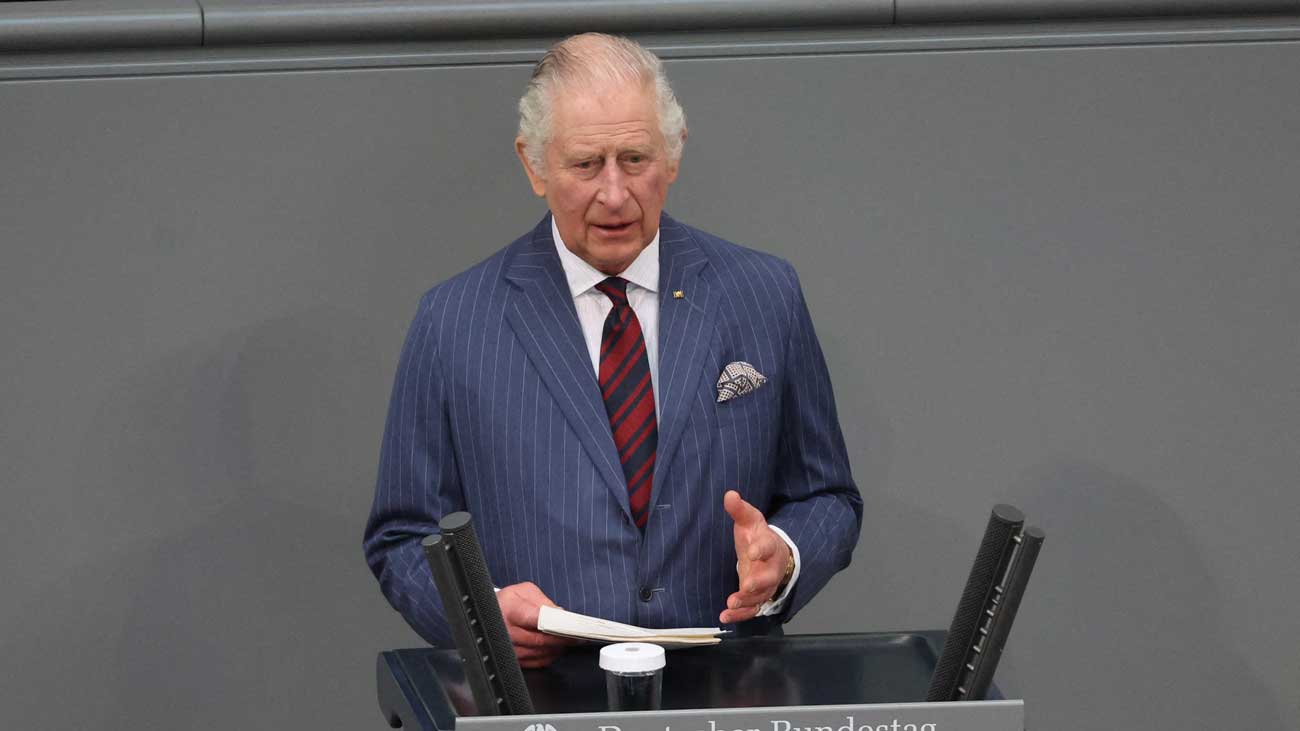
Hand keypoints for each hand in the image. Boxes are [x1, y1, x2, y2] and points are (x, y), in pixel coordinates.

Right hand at [496, 581, 577, 667]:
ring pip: (541, 653)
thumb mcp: (525, 592)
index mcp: (511, 610)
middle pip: (541, 640)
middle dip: (563, 639)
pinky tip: (557, 648)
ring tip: (570, 641)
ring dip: (558, 648)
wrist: (490, 613)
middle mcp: (507, 631)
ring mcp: (509, 648)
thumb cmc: (509, 601)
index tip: (573, 627)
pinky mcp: (513, 659)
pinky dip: (550, 656)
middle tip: (579, 636)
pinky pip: (537, 662)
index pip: (537, 620)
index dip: (558, 625)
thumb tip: (560, 615)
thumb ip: (544, 602)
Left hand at [720, 490, 791, 623]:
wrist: (772, 556)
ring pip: (760, 596)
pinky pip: (751, 610)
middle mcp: (770, 568)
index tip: (752, 551)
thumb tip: (729, 495)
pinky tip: (724, 616)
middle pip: (768, 577)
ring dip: (746, 601)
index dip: (761, 548)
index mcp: (769, 546)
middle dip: (758, 581)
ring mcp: (765, 586)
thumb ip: (739, 510)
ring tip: (732, 603)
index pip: (767, 546)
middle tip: (747, 584)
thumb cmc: (757, 537)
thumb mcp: (749, 520)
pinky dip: (739, 615)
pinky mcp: (757, 598)